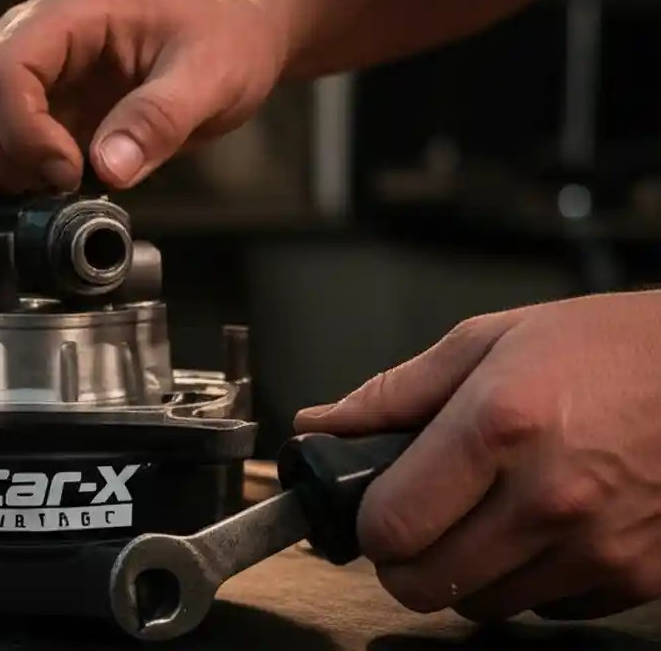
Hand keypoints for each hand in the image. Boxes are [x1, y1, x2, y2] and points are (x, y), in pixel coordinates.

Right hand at [0, 0, 285, 192]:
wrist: (236, 35)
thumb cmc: (225, 40)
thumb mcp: (212, 77)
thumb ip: (159, 120)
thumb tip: (108, 168)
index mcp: (70, 10)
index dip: (21, 134)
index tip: (68, 172)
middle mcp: (31, 33)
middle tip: (53, 182)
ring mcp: (26, 71)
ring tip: (55, 186)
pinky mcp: (31, 107)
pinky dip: (3, 177)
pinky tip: (53, 186)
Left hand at [295, 291, 660, 621]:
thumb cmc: (610, 349)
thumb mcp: (492, 341)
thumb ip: (396, 392)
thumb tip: (323, 425)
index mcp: (500, 427)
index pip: (389, 525)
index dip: (367, 521)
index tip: (376, 504)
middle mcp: (548, 498)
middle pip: (421, 583)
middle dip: (403, 556)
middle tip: (419, 518)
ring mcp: (595, 548)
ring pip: (479, 605)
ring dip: (464, 572)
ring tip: (486, 516)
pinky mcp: (634, 579)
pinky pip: (545, 609)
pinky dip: (528, 581)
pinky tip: (540, 531)